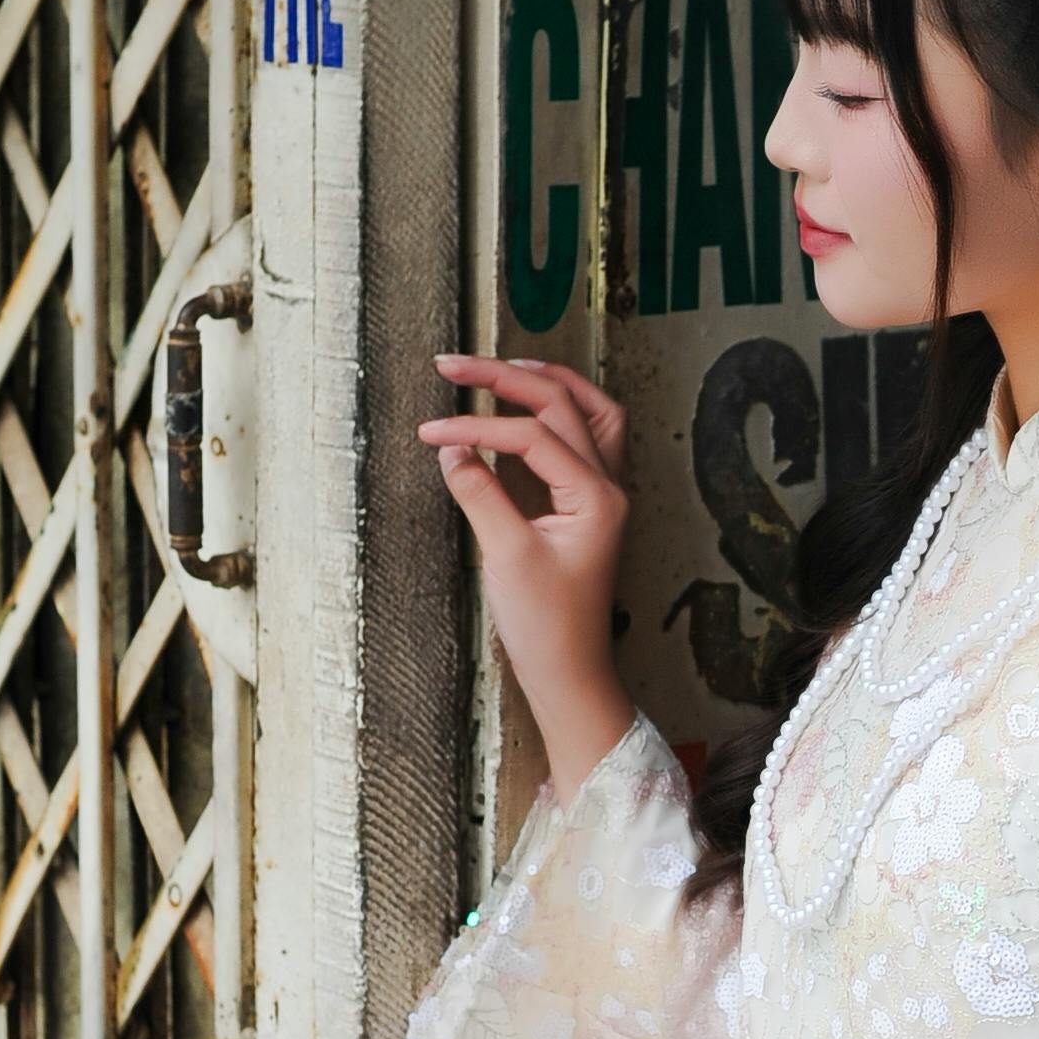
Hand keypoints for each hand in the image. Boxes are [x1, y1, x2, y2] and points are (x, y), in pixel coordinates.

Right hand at [418, 353, 635, 798]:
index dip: (477, 427)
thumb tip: (450, 447)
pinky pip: (585, 439)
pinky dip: (555, 414)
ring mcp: (604, 494)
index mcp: (597, 497)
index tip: (429, 433)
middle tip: (454, 364)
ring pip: (589, 412)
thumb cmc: (546, 626)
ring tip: (502, 366)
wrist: (570, 673)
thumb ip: (479, 493)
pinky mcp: (588, 505)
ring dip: (548, 383)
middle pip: (565, 404)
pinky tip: (524, 408)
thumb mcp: (505, 556)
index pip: (533, 435)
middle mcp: (609, 487)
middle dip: (508, 378)